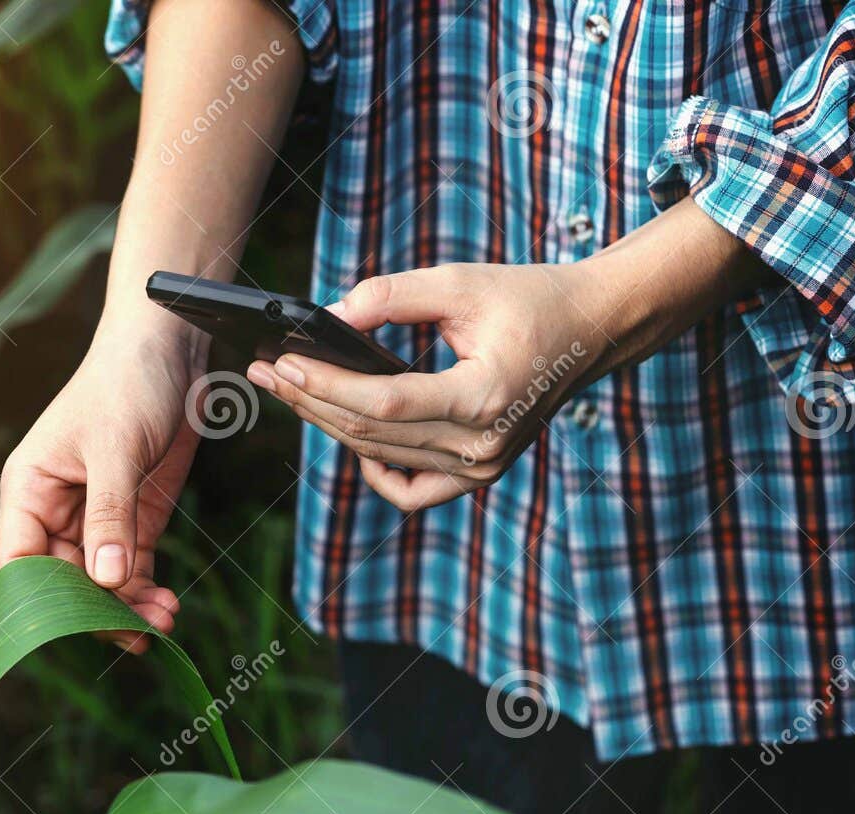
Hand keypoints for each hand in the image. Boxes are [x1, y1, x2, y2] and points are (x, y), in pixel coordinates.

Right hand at [0, 325, 201, 652]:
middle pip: (63, 584)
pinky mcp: (134, 518)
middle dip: (97, 613)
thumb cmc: (127, 382)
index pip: (18, 563)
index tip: (73, 632)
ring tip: (163, 622)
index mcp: (29, 490)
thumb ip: (110, 516)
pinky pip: (131, 571)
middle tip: (138, 636)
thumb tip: (104, 582)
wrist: (172, 347)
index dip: (38, 604)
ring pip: (99, 585)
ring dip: (127, 609)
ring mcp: (95, 518)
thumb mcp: (116, 449)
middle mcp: (54, 510)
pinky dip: (146, 593)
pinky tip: (167, 608)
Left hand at [245, 199, 765, 511]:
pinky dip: (375, 467)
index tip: (281, 360)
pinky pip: (410, 489)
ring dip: (329, 423)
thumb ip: (391, 297)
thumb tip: (328, 318)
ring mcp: (482, 468)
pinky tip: (350, 433)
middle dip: (311, 400)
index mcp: (486, 396)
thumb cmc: (529, 299)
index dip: (326, 384)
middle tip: (264, 371)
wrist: (590, 330)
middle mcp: (484, 446)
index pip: (384, 402)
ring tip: (289, 388)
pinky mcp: (479, 475)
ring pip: (381, 456)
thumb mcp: (460, 282)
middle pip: (372, 433)